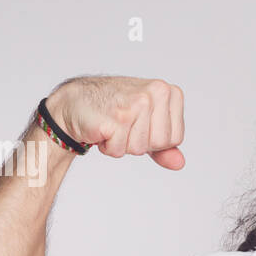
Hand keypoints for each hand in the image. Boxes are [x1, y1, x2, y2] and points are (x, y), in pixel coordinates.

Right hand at [46, 76, 185, 168]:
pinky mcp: (117, 117)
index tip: (139, 124)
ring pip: (140, 148)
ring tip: (113, 124)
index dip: (155, 140)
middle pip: (160, 143)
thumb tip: (179, 164)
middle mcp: (156, 92)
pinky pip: (119, 150)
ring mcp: (137, 103)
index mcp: (168, 91)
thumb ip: (165, 145)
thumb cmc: (114, 111)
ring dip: (122, 144)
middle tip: (124, 125)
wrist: (75, 101)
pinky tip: (102, 128)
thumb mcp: (146, 125)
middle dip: (140, 143)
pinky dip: (108, 147)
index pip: (175, 138)